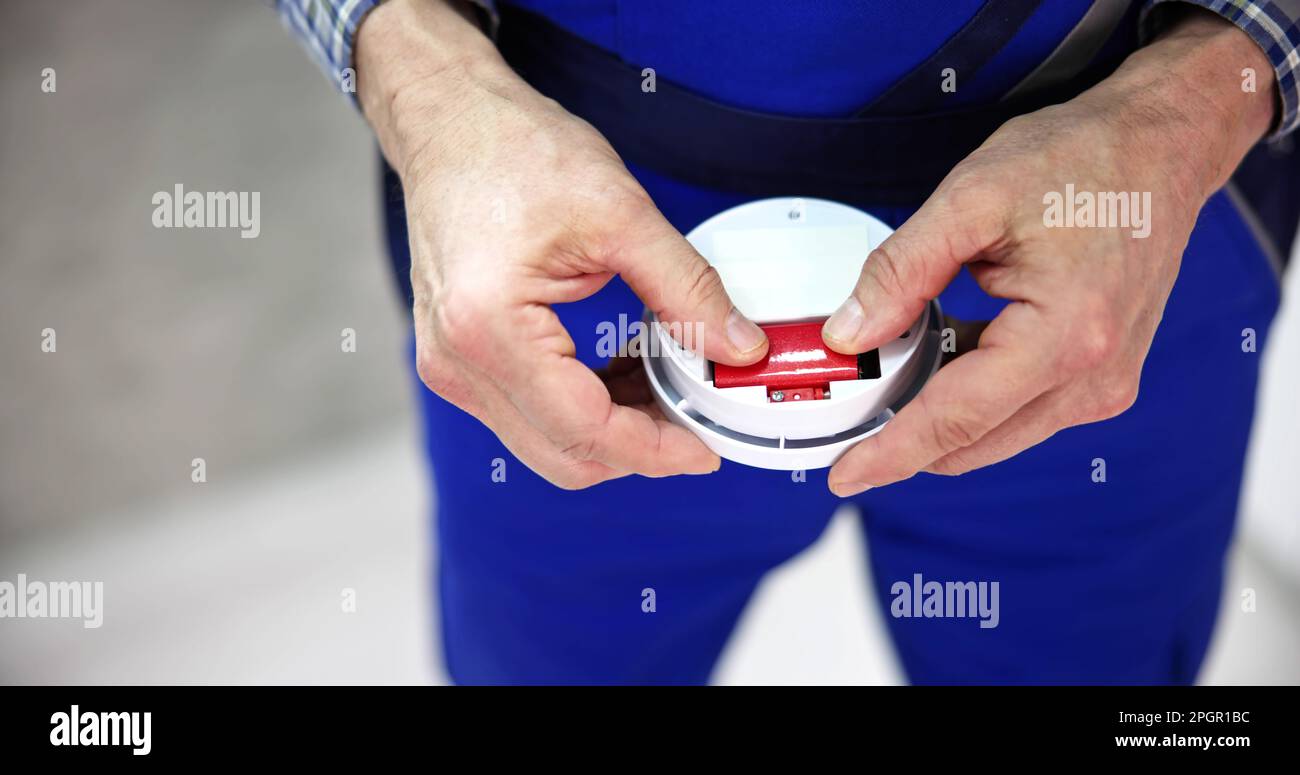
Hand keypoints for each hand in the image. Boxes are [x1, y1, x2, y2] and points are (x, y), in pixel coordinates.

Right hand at [356, 0, 767, 488]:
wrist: (449, 120)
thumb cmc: (514, 151)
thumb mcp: (621, 215)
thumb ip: (687, 290)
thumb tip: (739, 348)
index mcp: (491, 331)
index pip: (586, 430)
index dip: (656, 452)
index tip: (708, 449)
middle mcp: (458, 363)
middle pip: (563, 456)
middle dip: (638, 450)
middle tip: (697, 420)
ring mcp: (449, 366)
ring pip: (545, 442)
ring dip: (610, 432)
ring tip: (666, 389)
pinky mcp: (456, 358)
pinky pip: (526, 414)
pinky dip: (580, 409)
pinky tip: (623, 374)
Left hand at [822, 9, 1275, 495]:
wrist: (1162, 145)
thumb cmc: (1083, 159)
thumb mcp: (971, 199)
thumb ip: (901, 272)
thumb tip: (850, 333)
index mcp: (1067, 338)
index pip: (956, 420)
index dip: (891, 453)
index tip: (843, 477)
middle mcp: (1095, 378)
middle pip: (974, 443)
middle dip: (906, 440)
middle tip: (847, 416)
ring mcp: (1105, 384)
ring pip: (995, 434)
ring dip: (940, 416)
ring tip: (895, 367)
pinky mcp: (1103, 378)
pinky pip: (1020, 412)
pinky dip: (974, 397)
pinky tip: (945, 353)